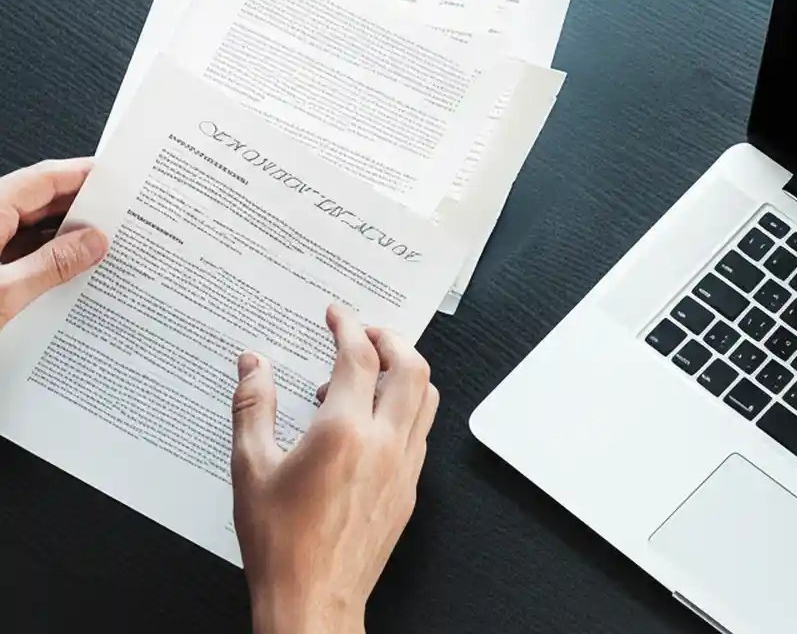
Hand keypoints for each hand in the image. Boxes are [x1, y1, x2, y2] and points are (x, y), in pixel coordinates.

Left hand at [0, 158, 107, 328]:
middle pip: (40, 203)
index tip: (118, 178)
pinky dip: (46, 262)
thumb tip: (92, 242)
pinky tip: (72, 277)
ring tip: (105, 252)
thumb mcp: (3, 293)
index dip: (83, 175)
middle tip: (123, 219)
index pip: (45, 179)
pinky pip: (19, 256)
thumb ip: (52, 264)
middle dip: (82, 210)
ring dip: (66, 241)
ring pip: (31, 232)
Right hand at [230, 304, 438, 633]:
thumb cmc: (280, 545)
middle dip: (390, 339)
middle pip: (411, 366)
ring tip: (363, 377)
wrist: (313, 600)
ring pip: (426, 398)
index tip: (336, 315)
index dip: (348, 326)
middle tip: (363, 333)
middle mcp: (385, 443)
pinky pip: (421, 432)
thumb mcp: (250, 468)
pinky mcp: (410, 489)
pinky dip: (405, 409)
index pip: (359, 357)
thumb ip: (252, 407)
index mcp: (344, 432)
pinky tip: (370, 422)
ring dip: (403, 373)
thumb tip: (252, 364)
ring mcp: (404, 466)